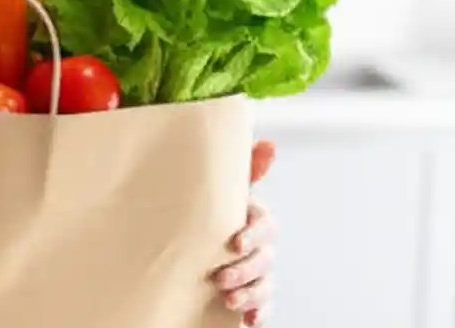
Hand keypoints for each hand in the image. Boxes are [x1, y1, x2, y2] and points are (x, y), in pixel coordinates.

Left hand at [211, 140, 276, 325]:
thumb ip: (242, 170)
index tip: (235, 243)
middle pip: (265, 259)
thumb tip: (268, 144)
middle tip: (220, 279)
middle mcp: (260, 247)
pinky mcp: (253, 295)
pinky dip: (260, 313)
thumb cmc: (206, 213)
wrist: (186, 245)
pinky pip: (265, 306)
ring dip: (250, 293)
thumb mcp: (217, 191)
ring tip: (228, 300)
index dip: (254, 234)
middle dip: (245, 270)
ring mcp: (258, 272)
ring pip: (265, 284)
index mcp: (252, 219)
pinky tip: (250, 320)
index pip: (266, 225)